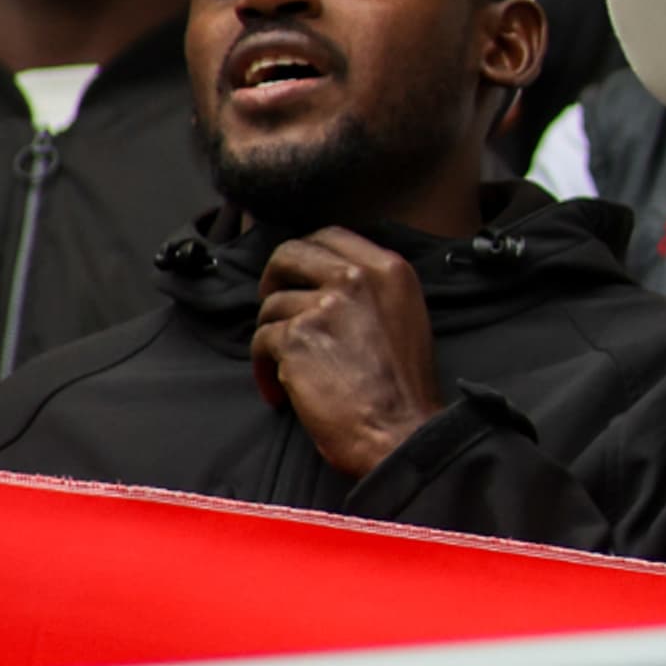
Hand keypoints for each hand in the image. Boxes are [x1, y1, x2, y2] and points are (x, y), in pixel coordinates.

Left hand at [251, 230, 442, 478]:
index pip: (330, 236)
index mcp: (389, 269)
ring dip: (273, 338)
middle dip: (273, 281)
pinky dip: (265, 370)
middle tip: (276, 309)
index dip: (304, 256)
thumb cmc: (403, 386)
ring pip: (272, 305)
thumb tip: (322, 280)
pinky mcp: (297, 337)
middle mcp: (357, 278)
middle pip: (290, 254)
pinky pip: (261, 342)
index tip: (297, 278)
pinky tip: (282, 392)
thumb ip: (370, 288)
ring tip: (289, 368)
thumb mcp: (405, 316)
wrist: (399, 429)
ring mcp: (326, 305)